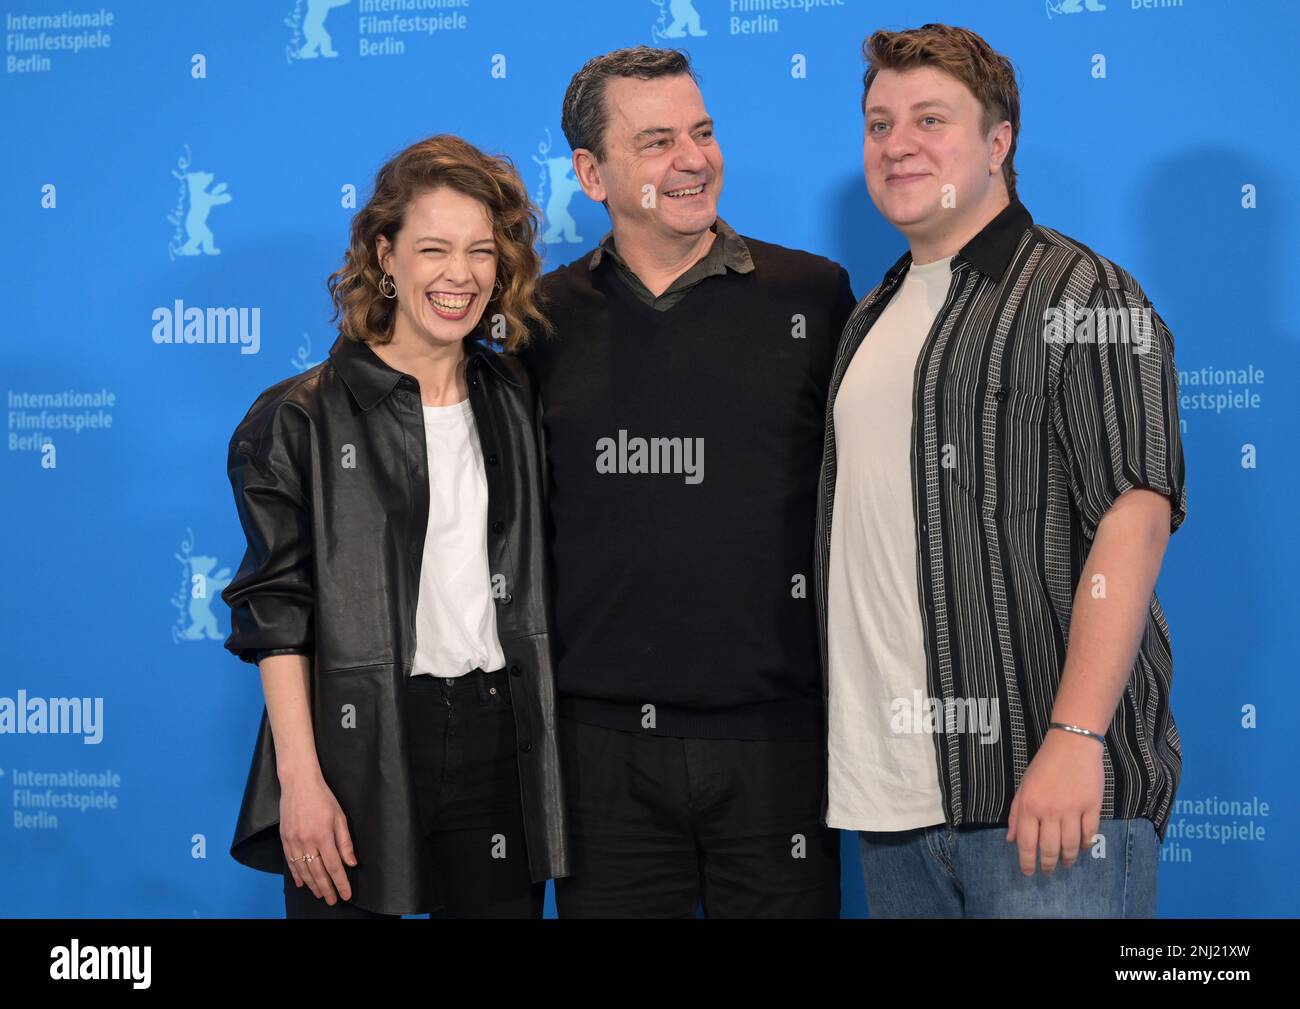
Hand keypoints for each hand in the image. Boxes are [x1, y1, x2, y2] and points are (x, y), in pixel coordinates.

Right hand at [280, 772, 357, 903]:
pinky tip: (302, 883)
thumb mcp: (340, 816)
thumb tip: (351, 862)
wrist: (298, 783)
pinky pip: (291, 862)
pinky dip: (297, 875)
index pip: (335, 866)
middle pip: (318, 872)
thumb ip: (345, 842)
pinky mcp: (285, 839)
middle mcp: (307, 842)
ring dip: (312, 885)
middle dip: (327, 889)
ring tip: (320, 895)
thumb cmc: (322, 797)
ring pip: (303, 870)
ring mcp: (294, 841)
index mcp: (323, 835)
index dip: (341, 883)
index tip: (346, 894)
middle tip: (333, 900)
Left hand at [1005, 728, 1102, 875]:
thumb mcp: (1023, 787)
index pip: (1027, 843)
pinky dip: (1085, 845)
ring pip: (1070, 845)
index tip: (1029, 873)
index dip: (1027, 862)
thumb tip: (1011, 840)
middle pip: (1049, 848)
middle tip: (1048, 871)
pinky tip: (1082, 848)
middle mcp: (1049, 811)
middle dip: (1048, 865)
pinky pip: (1089, 833)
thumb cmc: (1044, 766)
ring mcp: (1072, 809)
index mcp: (1029, 805)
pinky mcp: (1092, 806)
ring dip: (1068, 859)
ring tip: (1066, 864)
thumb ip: (1016, 814)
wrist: (1072, 744)